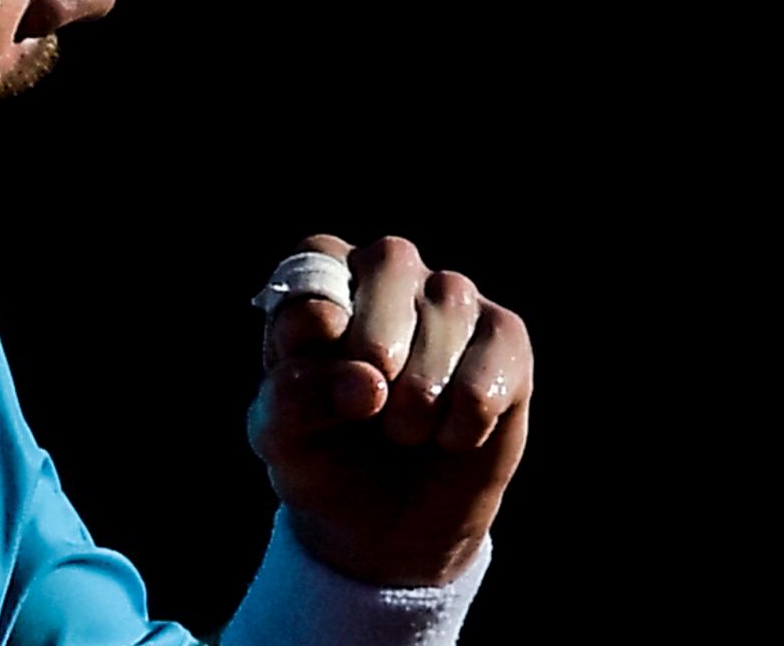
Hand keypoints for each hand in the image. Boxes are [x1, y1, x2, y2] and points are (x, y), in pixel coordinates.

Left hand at [247, 235, 531, 586]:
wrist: (385, 523)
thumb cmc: (321, 457)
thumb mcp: (280, 437)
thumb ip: (296, 397)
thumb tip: (370, 381)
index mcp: (320, 280)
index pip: (319, 260)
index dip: (320, 326)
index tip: (315, 381)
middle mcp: (387, 270)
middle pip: (390, 260)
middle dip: (375, 343)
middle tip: (369, 408)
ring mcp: (450, 297)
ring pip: (447, 307)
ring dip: (420, 392)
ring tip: (402, 432)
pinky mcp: (504, 338)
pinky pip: (498, 353)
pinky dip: (469, 413)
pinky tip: (449, 437)